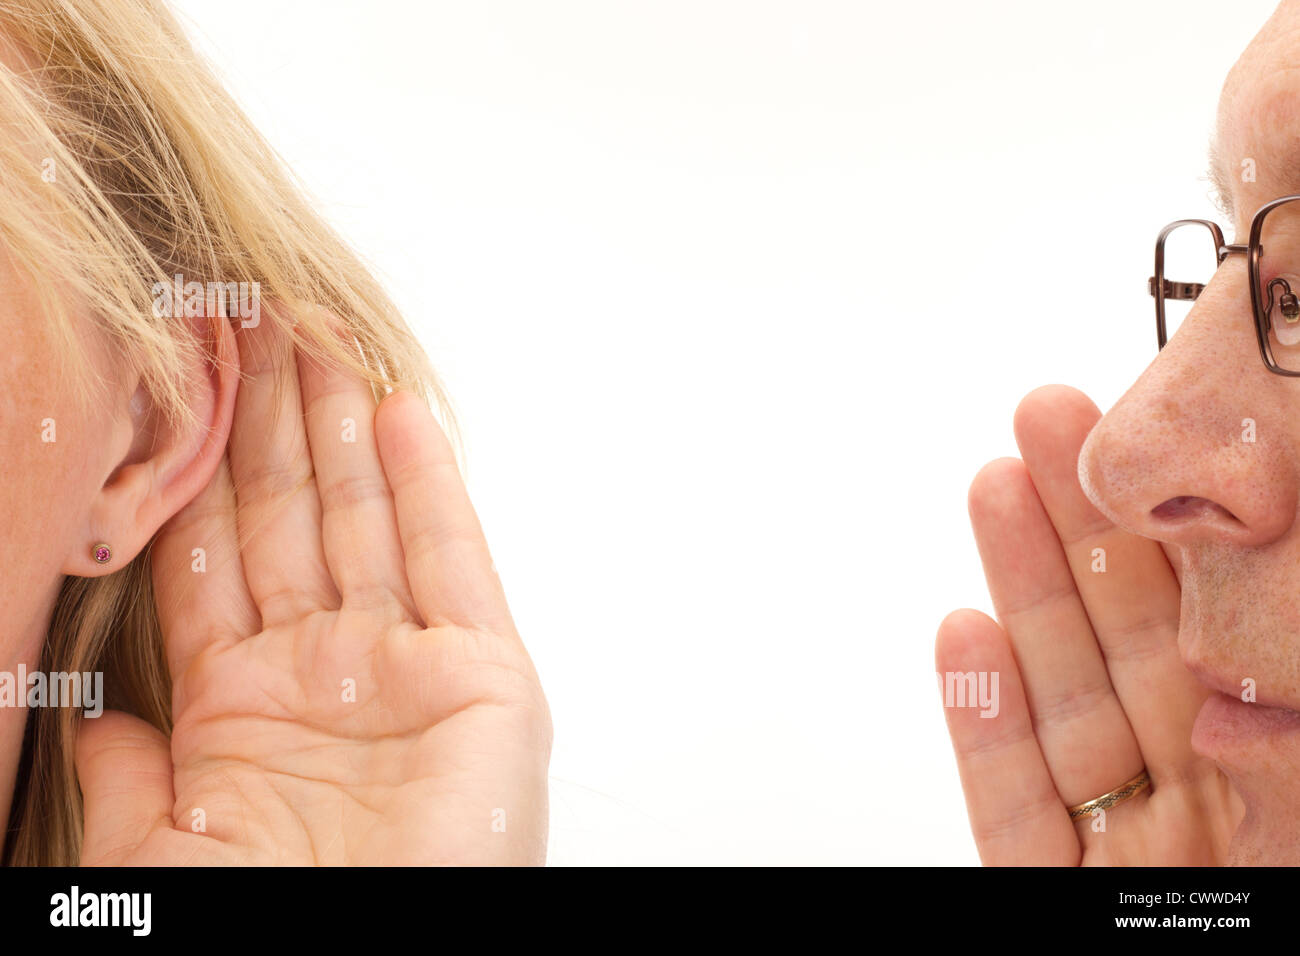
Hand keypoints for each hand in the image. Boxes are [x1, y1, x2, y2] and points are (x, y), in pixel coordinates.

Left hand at [76, 313, 550, 864]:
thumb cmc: (274, 929)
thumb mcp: (156, 860)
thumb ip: (125, 778)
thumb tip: (91, 712)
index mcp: (244, 709)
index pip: (215, 558)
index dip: (195, 470)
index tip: (179, 386)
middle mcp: (328, 672)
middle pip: (291, 517)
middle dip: (267, 419)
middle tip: (250, 318)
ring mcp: (409, 667)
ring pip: (367, 518)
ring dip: (338, 424)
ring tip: (312, 329)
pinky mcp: (484, 675)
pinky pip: (452, 559)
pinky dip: (430, 483)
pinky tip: (396, 408)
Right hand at [935, 385, 1240, 864]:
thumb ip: (1284, 773)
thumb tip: (1234, 708)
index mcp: (1272, 775)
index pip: (1222, 641)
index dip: (1176, 542)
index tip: (1147, 452)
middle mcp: (1198, 803)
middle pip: (1127, 645)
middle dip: (1080, 528)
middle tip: (1048, 423)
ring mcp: (1116, 845)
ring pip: (1061, 702)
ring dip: (1020, 589)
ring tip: (990, 487)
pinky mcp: (1042, 886)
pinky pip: (1008, 801)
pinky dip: (980, 721)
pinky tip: (963, 635)